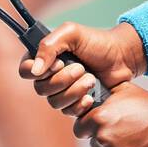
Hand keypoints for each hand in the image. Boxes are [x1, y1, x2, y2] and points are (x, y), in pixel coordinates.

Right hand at [18, 21, 145, 115]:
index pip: (25, 70)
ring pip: (54, 103)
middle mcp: (50, 75)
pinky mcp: (75, 104)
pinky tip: (91, 96)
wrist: (122, 57)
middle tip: (81, 68)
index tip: (57, 63)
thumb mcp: (71, 34)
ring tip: (91, 79)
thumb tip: (34, 70)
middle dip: (63, 80)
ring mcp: (62, 91)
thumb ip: (48, 46)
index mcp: (45, 57)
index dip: (37, 71)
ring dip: (74, 91)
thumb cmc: (97, 42)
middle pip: (40, 89)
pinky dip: (79, 104)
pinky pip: (68, 112)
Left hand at [73, 83, 147, 146]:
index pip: (80, 129)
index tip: (98, 127)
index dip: (88, 128)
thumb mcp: (123, 91)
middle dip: (105, 140)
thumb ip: (103, 97)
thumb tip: (91, 99)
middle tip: (123, 133)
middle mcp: (102, 137)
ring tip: (134, 141)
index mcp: (98, 118)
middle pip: (95, 144)